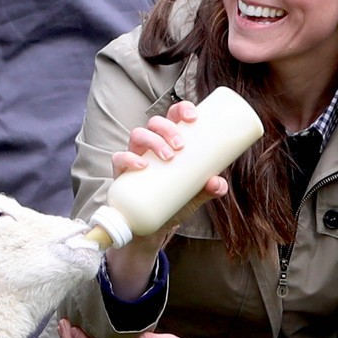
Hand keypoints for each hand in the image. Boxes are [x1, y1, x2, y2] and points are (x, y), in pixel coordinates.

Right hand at [101, 102, 226, 297]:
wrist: (150, 228)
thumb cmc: (173, 201)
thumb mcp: (194, 196)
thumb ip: (208, 190)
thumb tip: (219, 183)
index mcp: (168, 141)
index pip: (172, 115)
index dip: (181, 109)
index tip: (194, 117)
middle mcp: (149, 145)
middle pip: (154, 122)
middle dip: (168, 128)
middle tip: (181, 146)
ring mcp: (133, 156)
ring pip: (137, 135)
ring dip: (152, 141)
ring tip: (167, 157)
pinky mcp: (121, 173)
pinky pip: (118, 158)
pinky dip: (128, 158)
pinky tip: (142, 165)